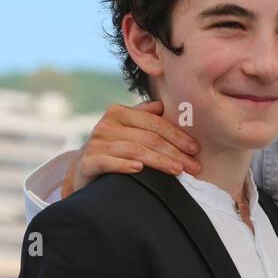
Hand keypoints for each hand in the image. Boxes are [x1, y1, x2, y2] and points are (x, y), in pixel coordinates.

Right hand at [60, 99, 200, 197]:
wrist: (82, 168)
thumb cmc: (112, 148)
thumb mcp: (127, 129)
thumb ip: (143, 116)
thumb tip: (161, 106)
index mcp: (119, 112)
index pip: (155, 123)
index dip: (177, 136)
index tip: (195, 149)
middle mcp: (106, 124)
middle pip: (148, 138)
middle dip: (175, 152)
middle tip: (194, 166)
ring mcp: (96, 143)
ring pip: (135, 151)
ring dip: (159, 161)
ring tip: (178, 171)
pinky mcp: (88, 161)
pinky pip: (109, 162)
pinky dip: (125, 165)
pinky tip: (140, 170)